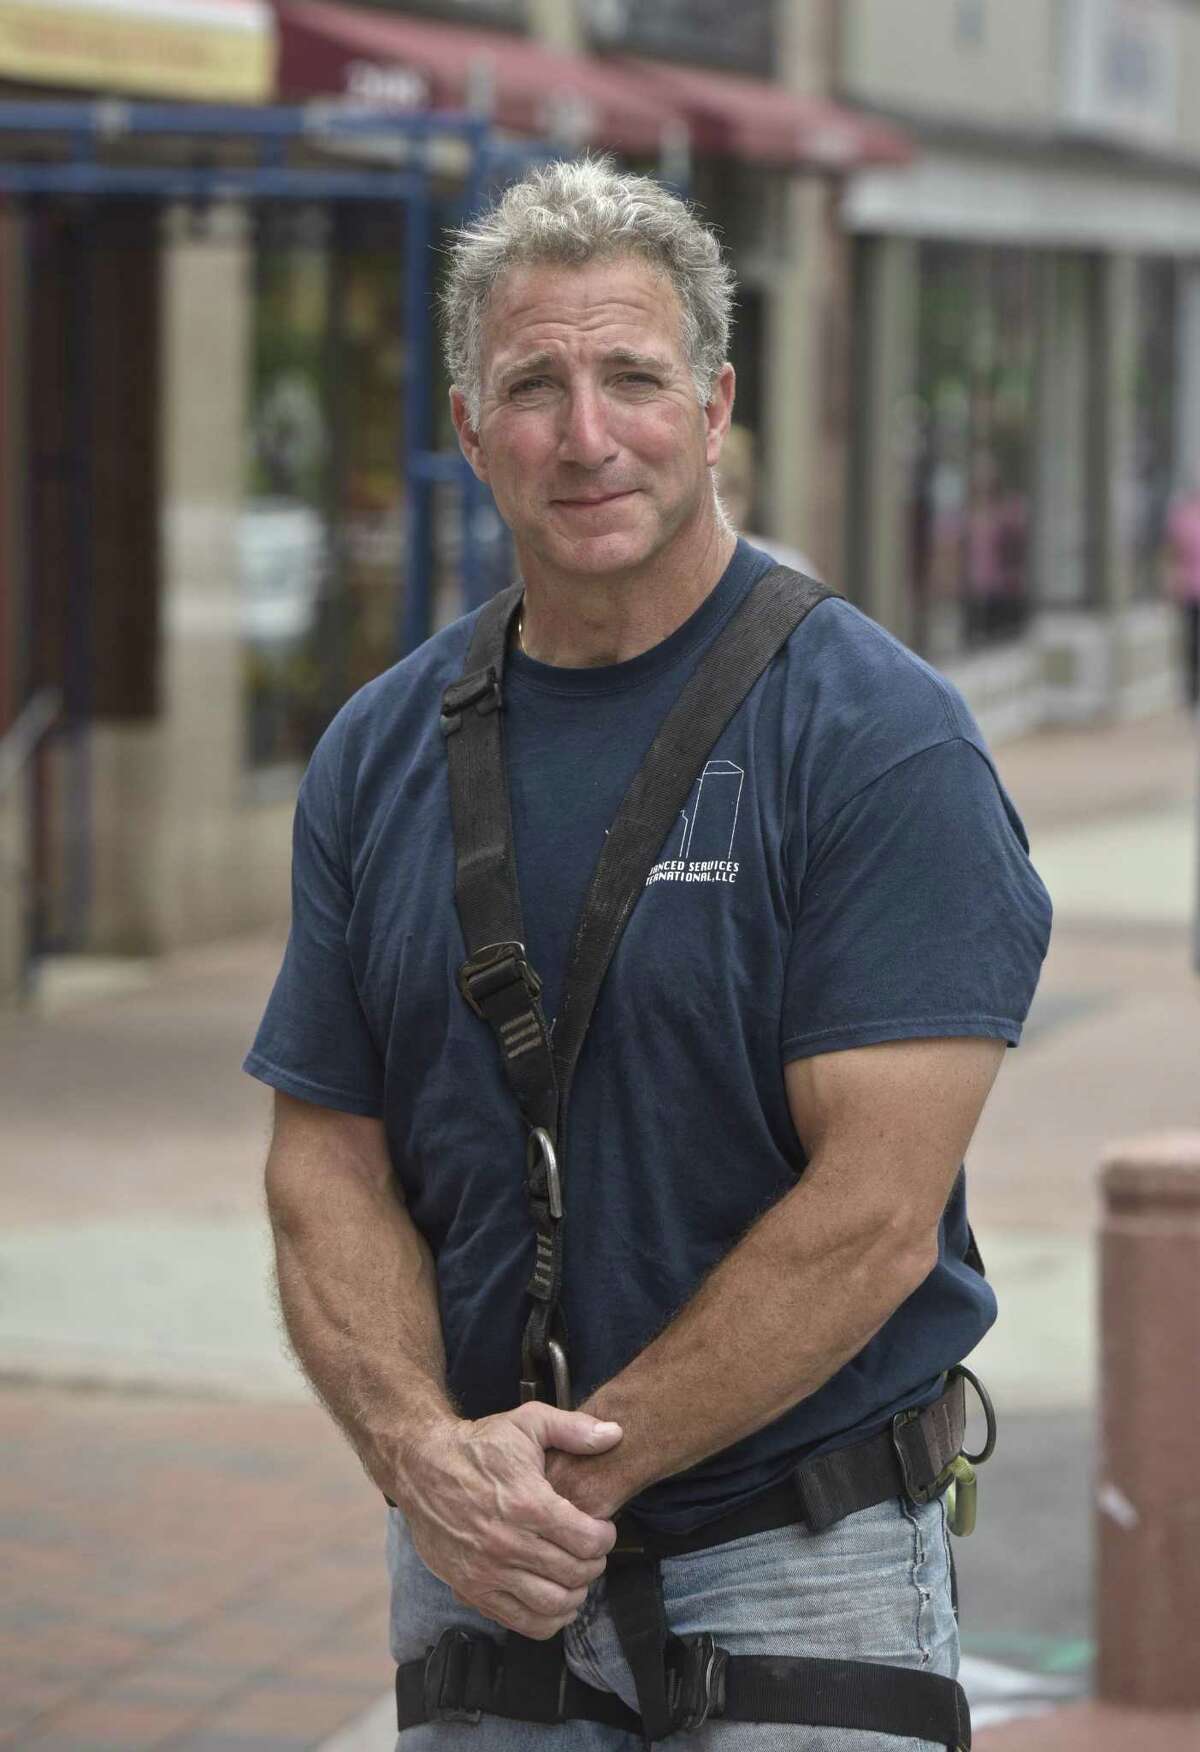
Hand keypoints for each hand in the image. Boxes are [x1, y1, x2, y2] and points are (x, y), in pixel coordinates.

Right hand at [394, 1402, 622, 1639]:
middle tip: (591, 1551)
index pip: (588, 1541)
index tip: (602, 1529)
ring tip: (575, 1575)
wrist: (422, 1466)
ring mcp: (488, 1570)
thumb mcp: (527, 1423)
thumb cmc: (478, 1445)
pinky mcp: (471, 1589)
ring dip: (575, 1593)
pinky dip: (548, 1620)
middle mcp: (509, 1543)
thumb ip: (575, 1430)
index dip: (605, 1537)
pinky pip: (522, 1622)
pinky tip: (555, 1600)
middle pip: (575, 1573)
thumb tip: (616, 1434)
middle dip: (594, 1563)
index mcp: (528, 1503)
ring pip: (553, 1604)